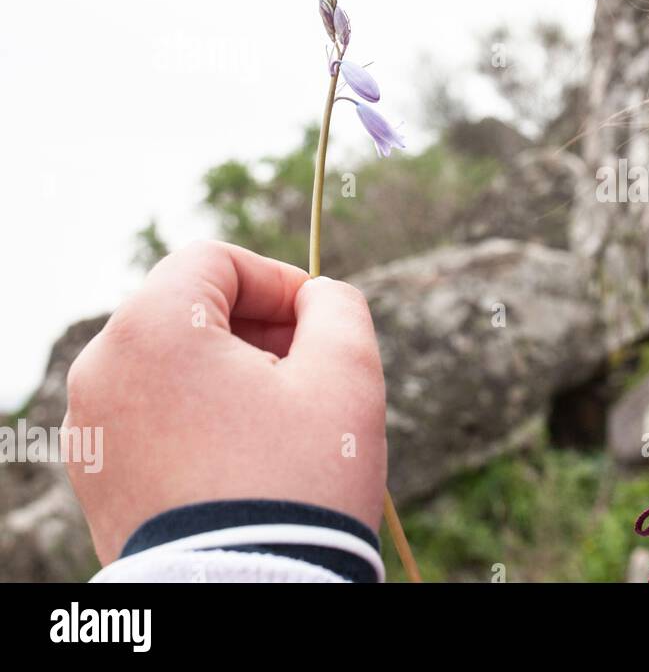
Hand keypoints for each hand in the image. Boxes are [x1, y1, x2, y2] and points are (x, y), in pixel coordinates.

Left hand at [63, 241, 386, 562]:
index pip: (213, 261)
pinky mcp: (96, 474)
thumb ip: (337, 306)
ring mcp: (92, 427)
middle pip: (187, 310)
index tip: (318, 321)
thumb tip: (316, 297)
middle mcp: (101, 370)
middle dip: (257, 329)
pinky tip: (248, 457)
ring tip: (284, 422)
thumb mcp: (347, 373)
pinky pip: (152, 413)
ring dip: (231, 372)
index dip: (277, 280)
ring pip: (170, 363)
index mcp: (150, 329)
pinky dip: (200, 415)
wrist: (248, 595)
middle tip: (311, 373)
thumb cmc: (298, 481)